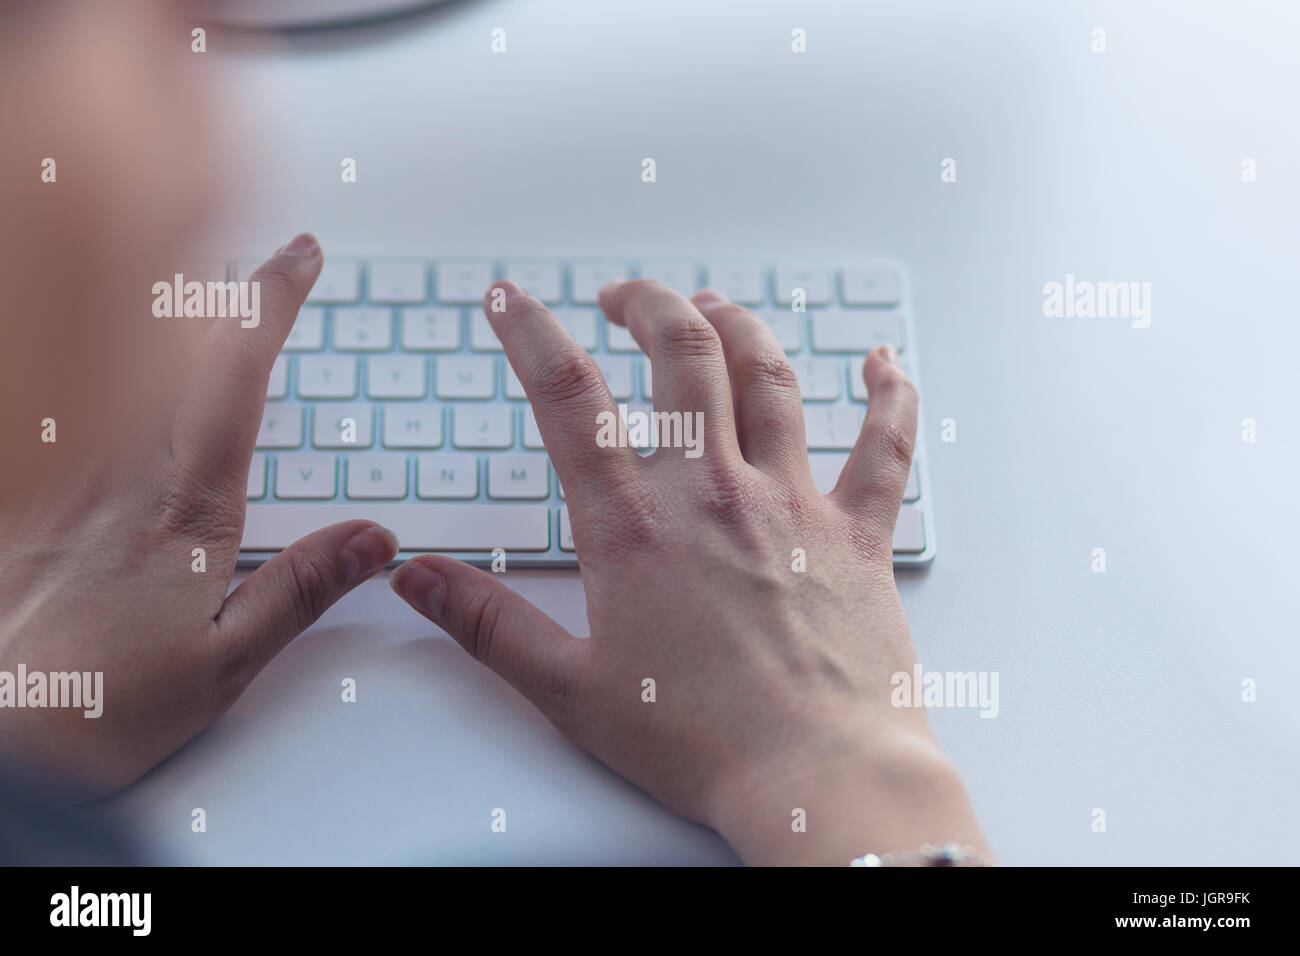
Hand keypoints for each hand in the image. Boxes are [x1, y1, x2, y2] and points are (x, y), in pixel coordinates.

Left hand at [0, 236, 397, 798]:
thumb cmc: (100, 707)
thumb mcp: (224, 664)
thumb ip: (299, 589)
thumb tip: (374, 537)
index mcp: (184, 506)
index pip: (237, 374)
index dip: (271, 302)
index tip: (300, 256)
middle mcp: (118, 472)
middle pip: (171, 341)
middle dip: (223, 285)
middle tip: (260, 261)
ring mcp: (61, 474)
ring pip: (115, 355)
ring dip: (165, 308)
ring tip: (199, 284)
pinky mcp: (25, 494)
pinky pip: (67, 401)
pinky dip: (103, 360)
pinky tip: (114, 358)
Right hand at [391, 279, 988, 864]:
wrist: (816, 778)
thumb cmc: (697, 742)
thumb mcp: (567, 690)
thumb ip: (487, 624)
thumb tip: (416, 577)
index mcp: (636, 526)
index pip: (569, 397)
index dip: (530, 332)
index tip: (508, 299)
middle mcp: (715, 492)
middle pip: (682, 352)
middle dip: (646, 303)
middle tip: (620, 295)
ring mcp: (794, 504)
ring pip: (769, 377)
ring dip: (737, 327)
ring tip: (712, 307)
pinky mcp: (858, 533)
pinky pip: (883, 444)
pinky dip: (887, 394)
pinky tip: (880, 362)